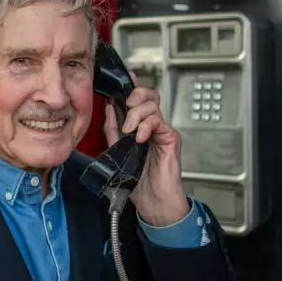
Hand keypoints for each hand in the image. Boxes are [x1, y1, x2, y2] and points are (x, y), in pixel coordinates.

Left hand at [102, 80, 189, 226]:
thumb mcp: (117, 151)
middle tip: (127, 107)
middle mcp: (152, 127)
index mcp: (140, 126)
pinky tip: (140, 138)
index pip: (139, 100)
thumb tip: (109, 108)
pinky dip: (148, 126)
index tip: (127, 78)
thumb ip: (113, 130)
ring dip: (137, 115)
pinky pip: (161, 122)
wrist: (152, 202)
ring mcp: (163, 132)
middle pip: (149, 96)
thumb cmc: (137, 181)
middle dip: (135, 97)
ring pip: (153, 107)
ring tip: (129, 131)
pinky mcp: (171, 140)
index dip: (134, 87)